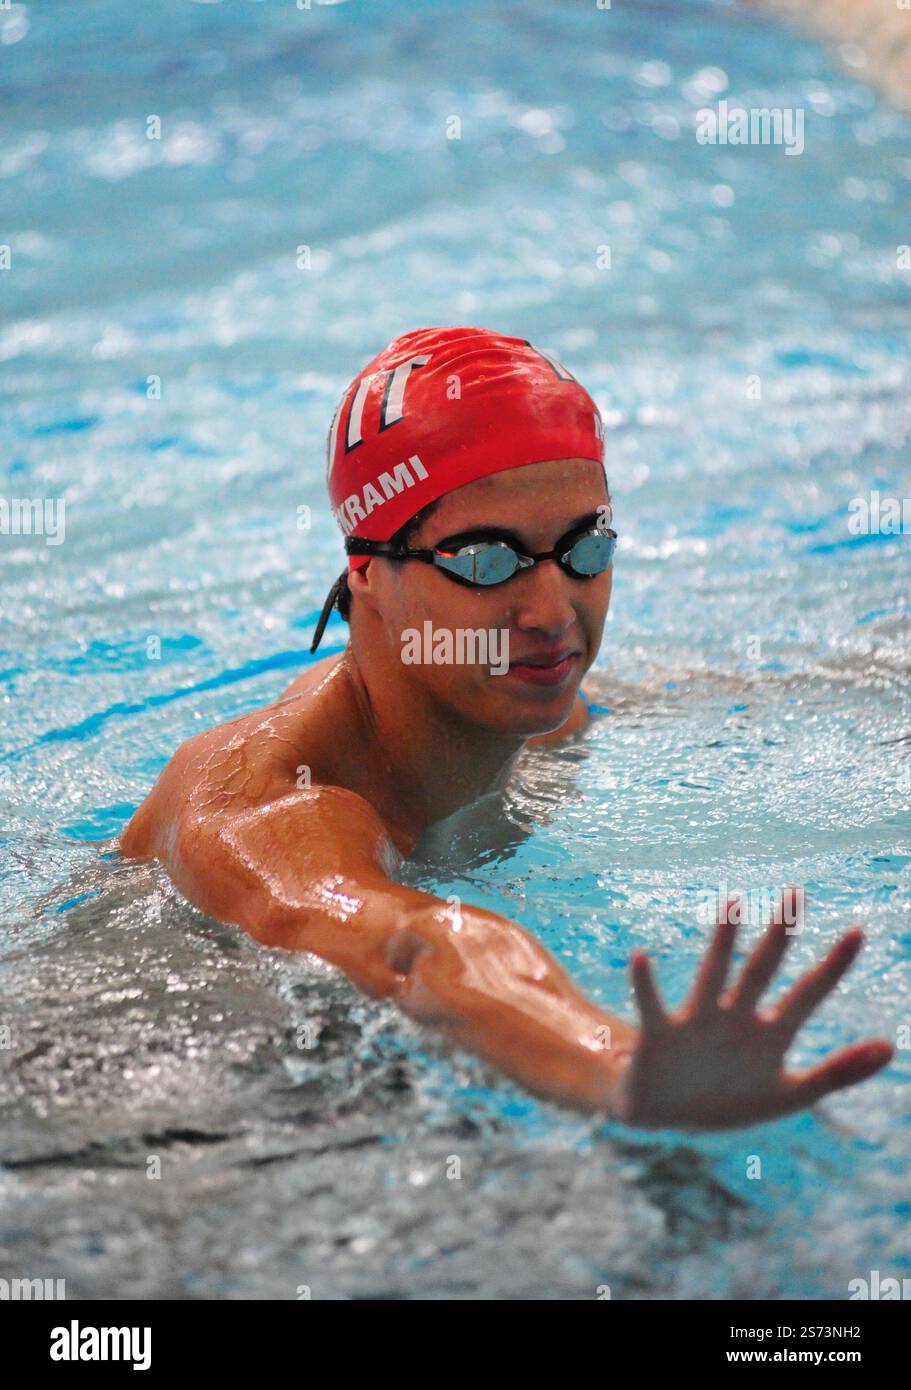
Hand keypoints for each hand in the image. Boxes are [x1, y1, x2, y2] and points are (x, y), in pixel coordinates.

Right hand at [614, 890, 892, 1130]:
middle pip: (763, 972)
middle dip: (781, 937)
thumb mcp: (790, 1094)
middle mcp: (736, 1018)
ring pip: (713, 976)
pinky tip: (640, 956)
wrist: (666, 1116)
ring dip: (723, 944)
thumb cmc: (730, 1098)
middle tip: (795, 894)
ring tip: (732, 906)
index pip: (808, 994)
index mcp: (770, 1033)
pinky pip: (652, 1006)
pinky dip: (646, 984)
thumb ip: (838, 1072)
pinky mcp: (660, 1035)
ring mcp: (698, 1022)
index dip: (833, 967)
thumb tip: (891, 1048)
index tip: (858, 931)